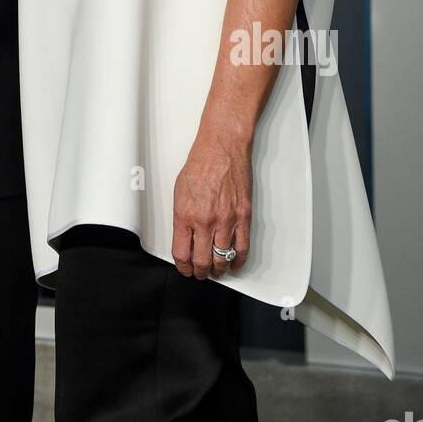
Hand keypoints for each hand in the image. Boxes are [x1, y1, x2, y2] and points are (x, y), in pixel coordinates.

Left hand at [171, 130, 251, 278]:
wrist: (221, 148)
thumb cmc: (201, 164)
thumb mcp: (179, 191)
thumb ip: (181, 218)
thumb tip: (184, 238)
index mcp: (185, 214)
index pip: (181, 253)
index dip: (183, 267)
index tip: (185, 269)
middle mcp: (205, 220)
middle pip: (202, 261)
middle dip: (200, 272)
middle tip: (200, 273)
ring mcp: (226, 220)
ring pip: (222, 259)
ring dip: (218, 269)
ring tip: (216, 270)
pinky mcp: (243, 217)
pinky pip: (242, 248)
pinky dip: (238, 261)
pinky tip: (234, 263)